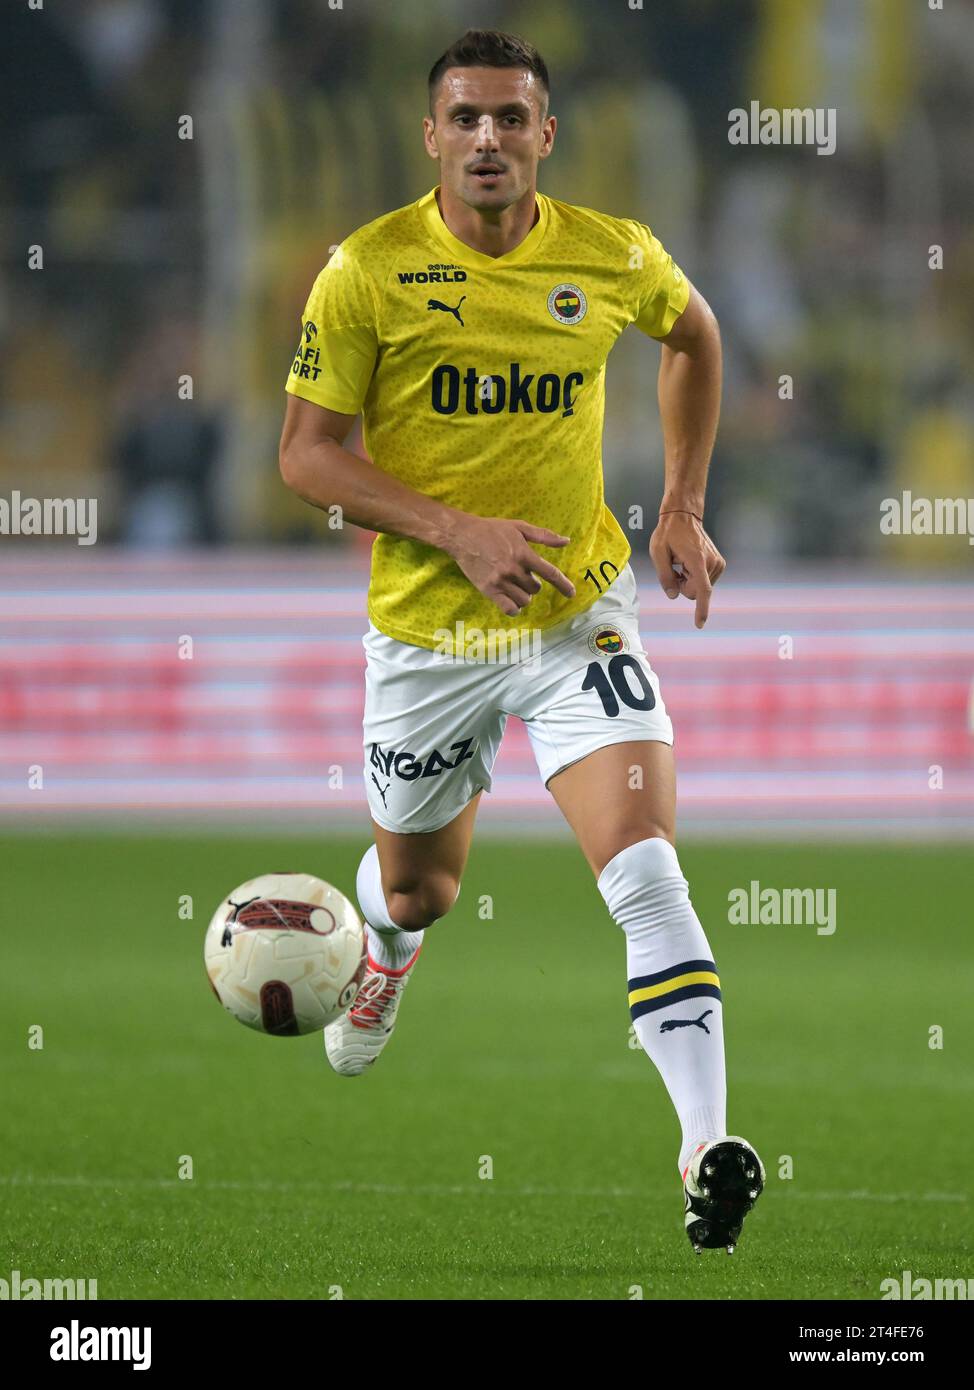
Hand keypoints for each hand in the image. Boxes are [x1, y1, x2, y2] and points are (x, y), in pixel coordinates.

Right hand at [444, 515, 575, 617]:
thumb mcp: (519, 527)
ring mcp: (500, 581)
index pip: (550, 573)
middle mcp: (514, 569)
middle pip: (536, 588)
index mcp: (524, 553)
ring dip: (524, 595)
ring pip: (525, 600)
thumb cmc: (492, 529)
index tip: (571, 593)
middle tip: (520, 574)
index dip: (563, 585)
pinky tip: (511, 600)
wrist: (462, 536)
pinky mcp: (489, 590)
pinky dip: (514, 608)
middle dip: (532, 583)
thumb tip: (566, 541)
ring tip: (514, 585)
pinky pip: (510, 609)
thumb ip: (544, 536)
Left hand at [649, 512, 724, 628]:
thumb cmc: (668, 534)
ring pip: (700, 589)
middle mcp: (712, 563)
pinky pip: (704, 583)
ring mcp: (718, 563)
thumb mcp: (657, 553)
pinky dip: (694, 578)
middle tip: (675, 569)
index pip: (702, 589)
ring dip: (688, 581)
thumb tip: (674, 596)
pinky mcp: (719, 564)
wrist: (684, 517)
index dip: (701, 609)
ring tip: (682, 563)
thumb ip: (665, 576)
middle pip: (695, 592)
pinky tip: (689, 564)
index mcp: (697, 560)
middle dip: (683, 586)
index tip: (699, 624)